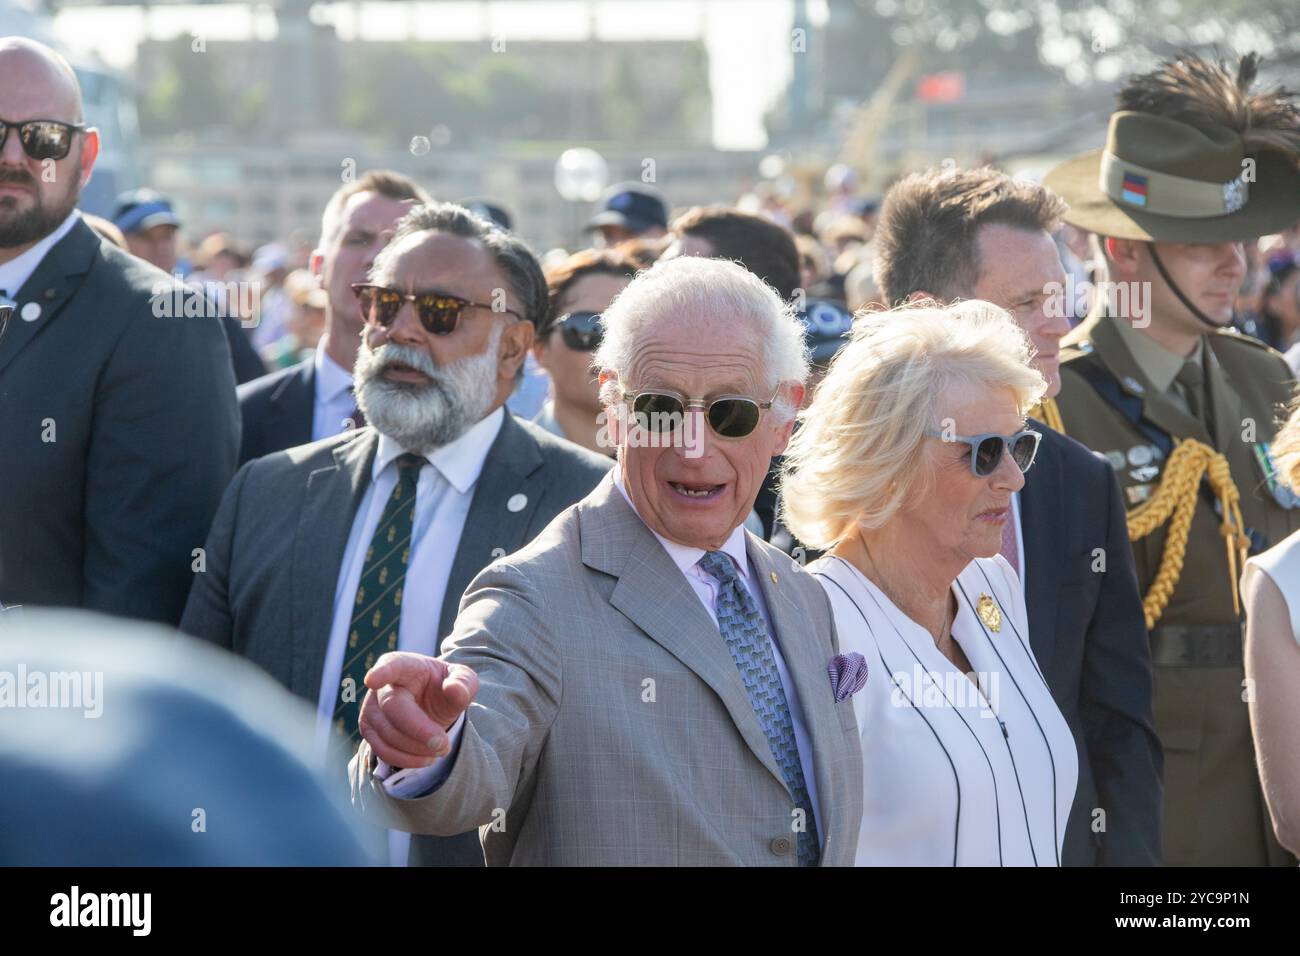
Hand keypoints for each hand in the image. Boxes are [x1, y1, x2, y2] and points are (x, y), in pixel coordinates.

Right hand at [358, 652, 478, 767]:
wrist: (432, 705)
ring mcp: (371, 709)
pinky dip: (407, 759)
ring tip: (441, 749)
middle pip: (393, 707)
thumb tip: (454, 689)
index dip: (381, 673)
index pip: (391, 666)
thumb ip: (463, 683)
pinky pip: (383, 751)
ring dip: (417, 748)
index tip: (372, 680)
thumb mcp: (462, 680)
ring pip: (388, 734)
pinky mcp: (369, 730)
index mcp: (404, 665)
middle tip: (443, 744)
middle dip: (419, 730)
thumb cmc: (445, 687)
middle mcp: (382, 686)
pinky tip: (426, 758)